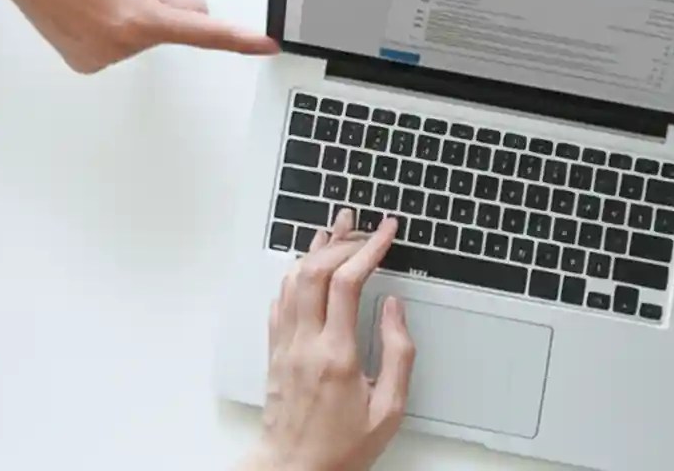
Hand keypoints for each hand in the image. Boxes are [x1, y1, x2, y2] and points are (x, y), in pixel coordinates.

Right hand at [0, 0, 277, 72]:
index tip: (267, 45)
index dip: (239, 38)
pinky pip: (122, 38)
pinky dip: (117, 17)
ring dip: (138, 3)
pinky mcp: (84, 59)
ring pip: (146, 30)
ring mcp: (98, 56)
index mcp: (133, 17)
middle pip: (172, 23)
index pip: (202, 32)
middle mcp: (116, 45)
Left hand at [242, 212, 414, 470]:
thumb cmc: (341, 448)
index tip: (387, 231)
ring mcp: (285, 344)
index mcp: (337, 355)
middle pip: (315, 271)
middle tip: (364, 226)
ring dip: (315, 250)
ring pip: (292, 280)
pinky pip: (280, 300)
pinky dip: (295, 274)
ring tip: (335, 230)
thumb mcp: (389, 409)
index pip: (348, 283)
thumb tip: (394, 308)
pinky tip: (306, 266)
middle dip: (341, 240)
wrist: (293, 470)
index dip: (369, 248)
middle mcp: (305, 343)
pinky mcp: (275, 350)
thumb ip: (397, 354)